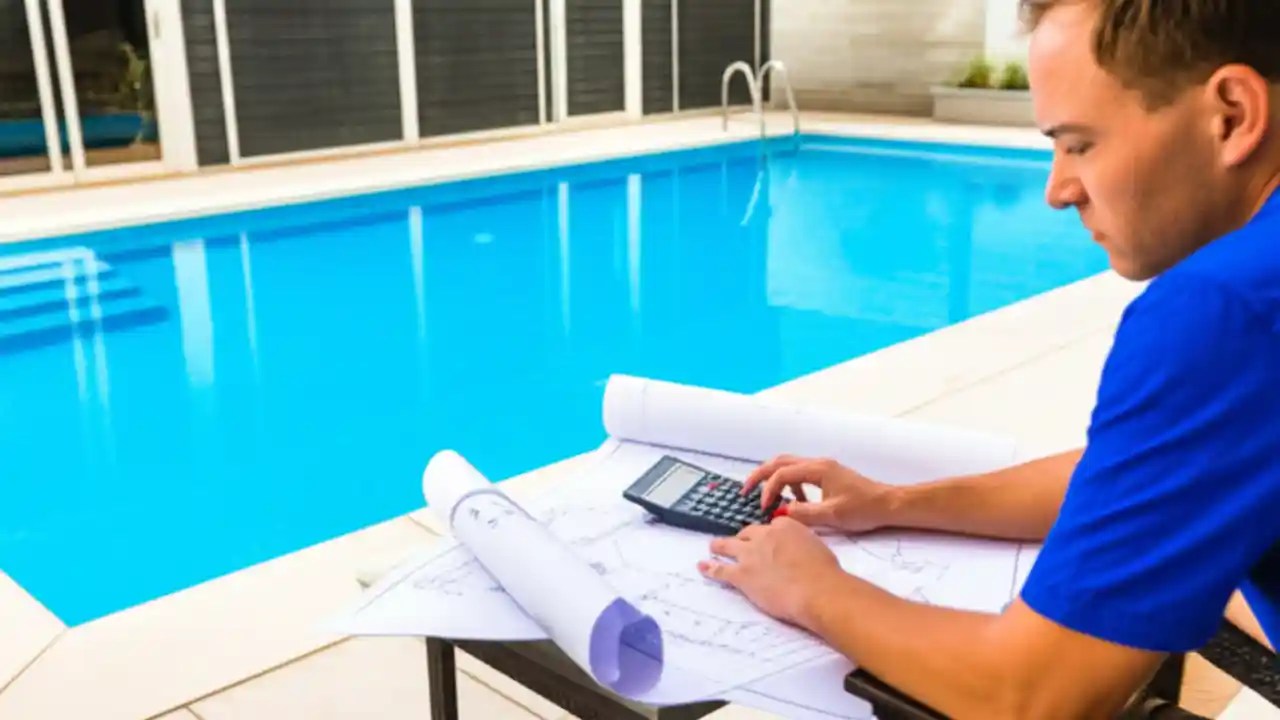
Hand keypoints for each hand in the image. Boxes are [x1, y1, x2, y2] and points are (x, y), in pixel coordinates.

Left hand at [698, 519, 843, 625]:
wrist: (818, 590)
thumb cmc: (825, 573)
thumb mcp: (817, 547)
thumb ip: (802, 544)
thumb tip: (799, 551)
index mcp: (785, 525)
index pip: (770, 526)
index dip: (767, 536)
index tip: (767, 541)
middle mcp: (764, 535)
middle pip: (747, 533)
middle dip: (742, 539)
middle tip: (739, 544)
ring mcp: (750, 554)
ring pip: (728, 546)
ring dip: (719, 547)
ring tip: (713, 547)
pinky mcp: (741, 574)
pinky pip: (721, 570)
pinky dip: (709, 568)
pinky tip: (702, 567)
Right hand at [743, 455, 896, 532]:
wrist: (889, 505)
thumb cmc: (864, 509)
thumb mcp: (831, 515)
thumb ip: (803, 513)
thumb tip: (780, 512)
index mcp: (818, 469)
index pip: (782, 473)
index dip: (768, 489)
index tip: (763, 507)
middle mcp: (818, 463)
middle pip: (780, 461)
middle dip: (761, 475)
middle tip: (746, 490)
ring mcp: (823, 468)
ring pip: (789, 466)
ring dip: (776, 480)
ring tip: (769, 499)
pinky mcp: (828, 475)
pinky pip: (801, 475)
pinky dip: (791, 485)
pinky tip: (796, 502)